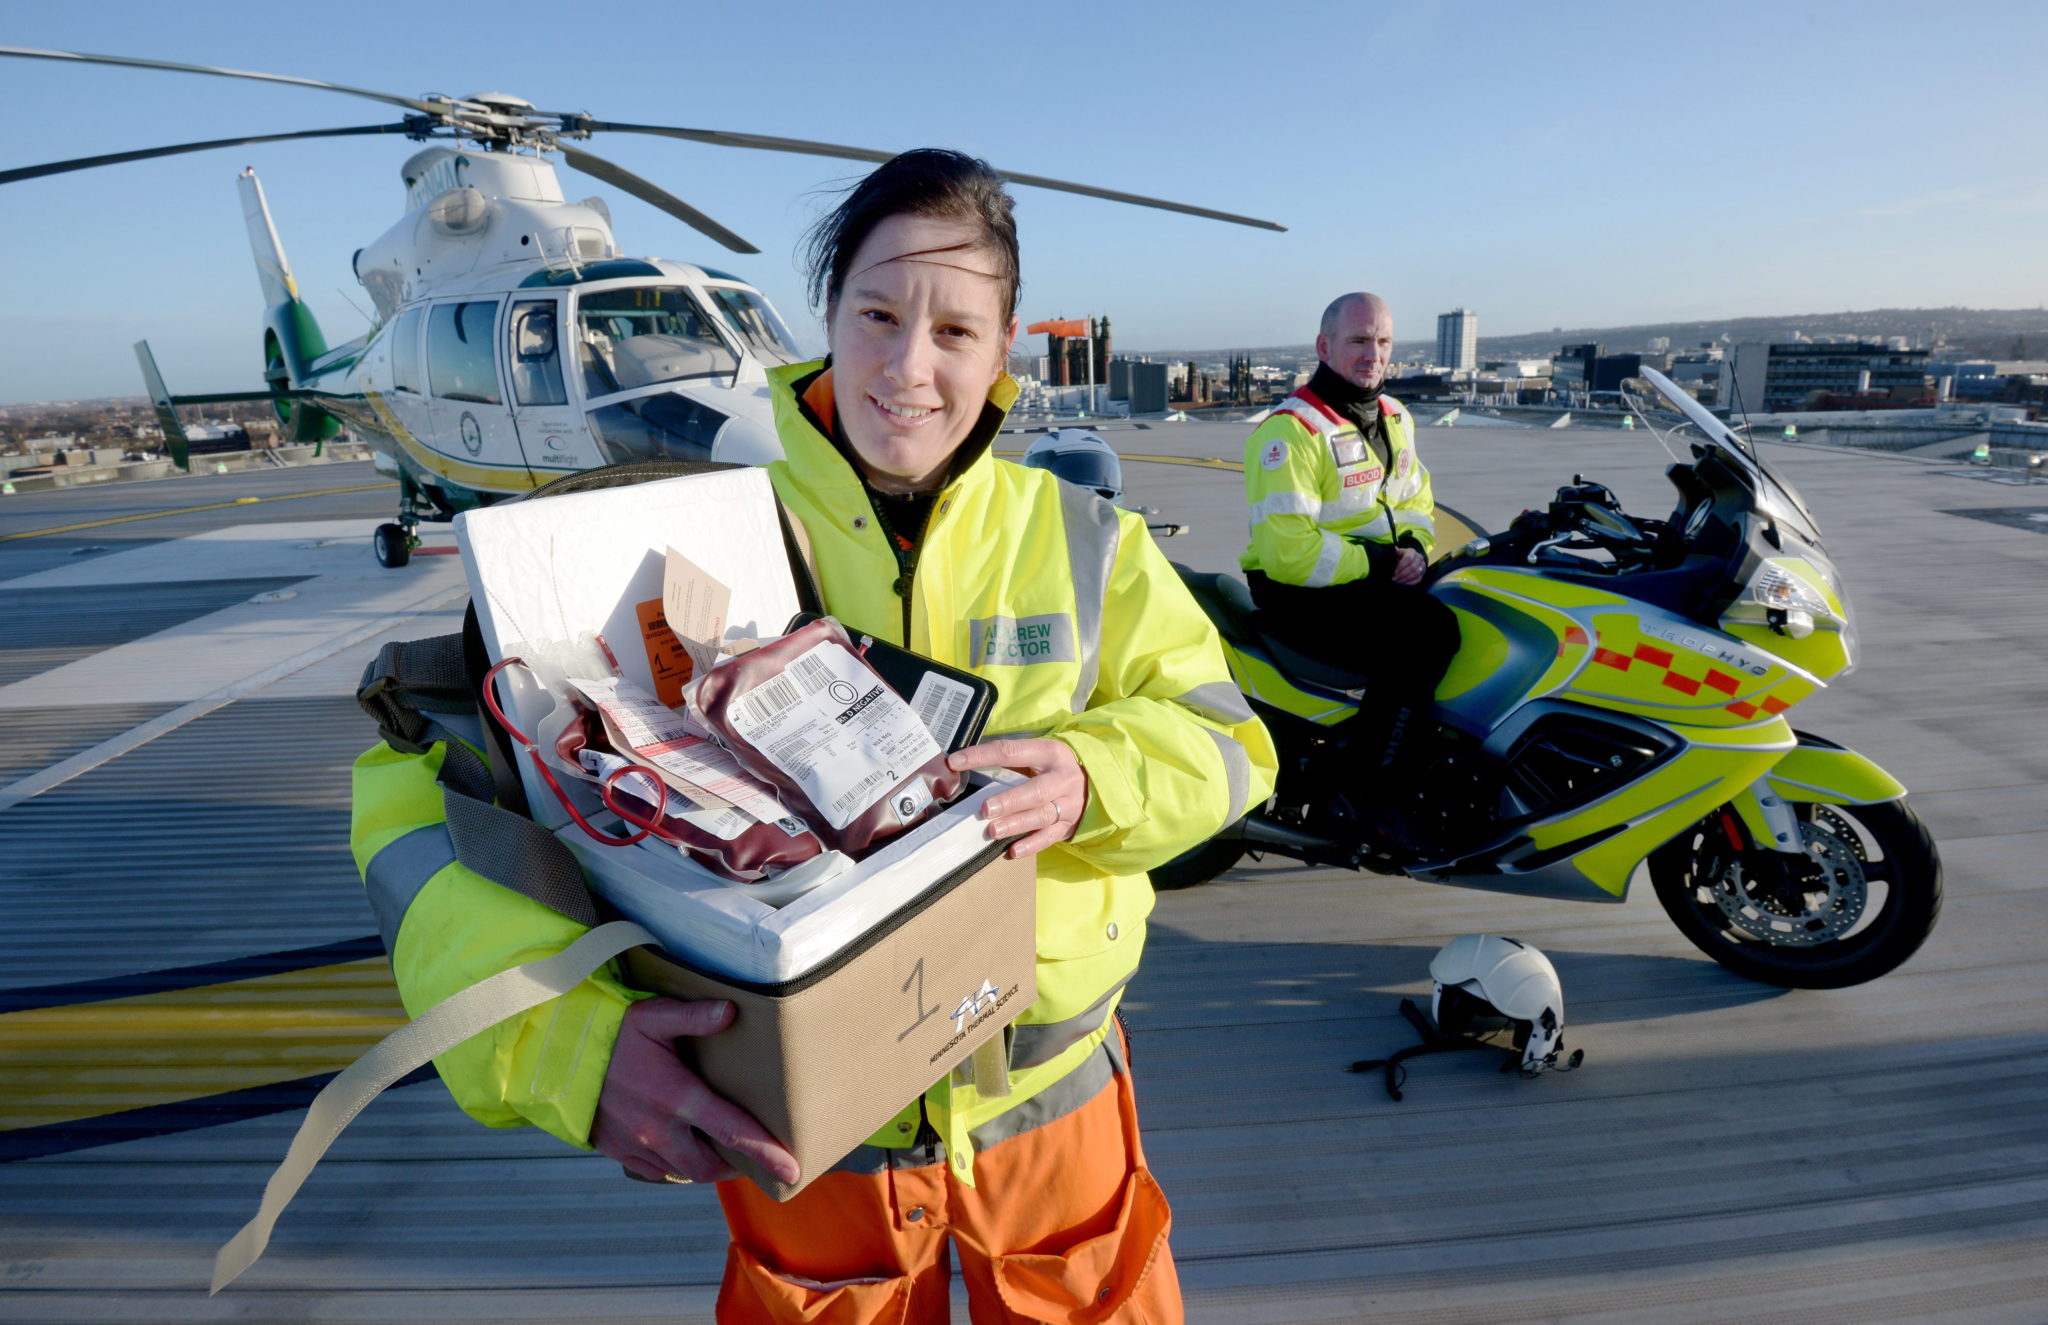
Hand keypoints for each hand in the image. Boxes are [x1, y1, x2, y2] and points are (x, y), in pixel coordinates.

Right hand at [590, 996, 799, 1185]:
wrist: (551, 1056)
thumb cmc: (607, 1032)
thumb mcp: (652, 1016)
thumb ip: (694, 1016)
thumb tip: (731, 1011)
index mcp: (676, 1096)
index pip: (733, 1133)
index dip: (766, 1154)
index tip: (792, 1171)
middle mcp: (658, 1130)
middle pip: (712, 1165)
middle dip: (737, 1166)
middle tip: (754, 1156)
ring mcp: (637, 1145)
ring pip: (684, 1171)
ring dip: (706, 1166)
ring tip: (721, 1151)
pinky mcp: (618, 1151)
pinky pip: (656, 1170)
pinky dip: (675, 1164)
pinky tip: (681, 1146)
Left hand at [946, 736, 1088, 858]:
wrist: (1096, 783)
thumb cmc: (1052, 768)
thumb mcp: (1039, 755)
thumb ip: (1010, 761)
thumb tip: (965, 766)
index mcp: (1049, 753)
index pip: (1011, 752)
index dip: (982, 756)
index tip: (955, 763)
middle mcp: (1061, 778)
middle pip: (1035, 791)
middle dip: (1009, 801)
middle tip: (985, 809)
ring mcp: (1068, 804)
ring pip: (1041, 816)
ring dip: (1017, 825)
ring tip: (993, 831)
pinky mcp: (1068, 825)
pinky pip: (1049, 837)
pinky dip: (1031, 845)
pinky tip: (1012, 851)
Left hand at [1392, 548, 1426, 585]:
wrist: (1406, 560)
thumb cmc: (1399, 557)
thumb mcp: (1395, 554)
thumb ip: (1393, 555)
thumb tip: (1391, 555)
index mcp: (1411, 551)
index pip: (1408, 558)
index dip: (1401, 567)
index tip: (1394, 572)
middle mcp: (1419, 557)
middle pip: (1413, 567)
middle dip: (1402, 574)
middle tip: (1394, 579)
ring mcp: (1422, 565)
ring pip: (1416, 574)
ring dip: (1406, 579)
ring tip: (1398, 581)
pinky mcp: (1423, 572)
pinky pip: (1418, 579)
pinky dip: (1410, 582)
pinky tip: (1403, 583)